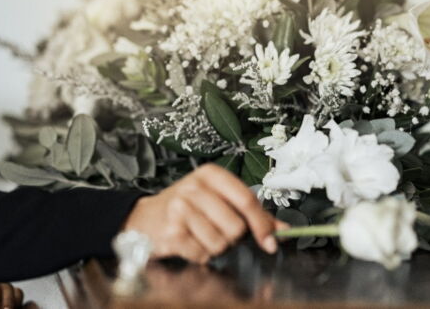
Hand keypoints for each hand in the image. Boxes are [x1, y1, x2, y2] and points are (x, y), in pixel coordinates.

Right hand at [120, 163, 289, 263]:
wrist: (145, 218)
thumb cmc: (187, 207)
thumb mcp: (217, 199)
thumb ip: (252, 213)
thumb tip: (283, 230)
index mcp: (210, 175)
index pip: (247, 200)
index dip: (262, 225)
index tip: (270, 242)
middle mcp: (194, 188)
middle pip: (235, 226)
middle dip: (231, 237)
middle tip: (217, 230)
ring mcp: (180, 209)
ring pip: (220, 243)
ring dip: (215, 247)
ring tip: (200, 235)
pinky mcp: (171, 232)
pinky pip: (202, 254)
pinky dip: (200, 255)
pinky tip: (190, 243)